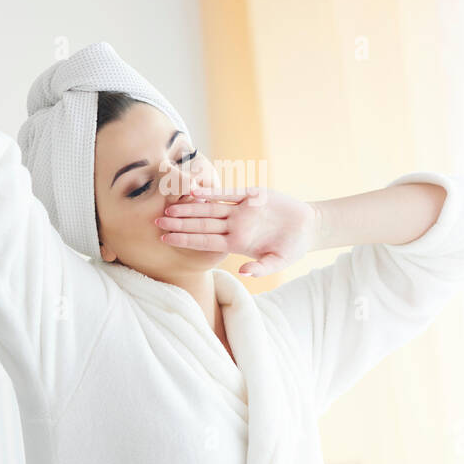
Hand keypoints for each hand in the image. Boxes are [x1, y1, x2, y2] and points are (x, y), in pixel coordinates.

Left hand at [155, 184, 318, 277]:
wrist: (308, 227)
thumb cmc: (292, 248)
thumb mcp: (277, 262)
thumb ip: (260, 268)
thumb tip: (242, 272)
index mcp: (236, 243)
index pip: (204, 241)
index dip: (184, 239)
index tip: (165, 238)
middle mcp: (234, 226)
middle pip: (201, 224)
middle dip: (179, 223)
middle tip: (155, 221)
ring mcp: (241, 210)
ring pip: (210, 208)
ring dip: (189, 208)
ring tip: (168, 207)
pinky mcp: (252, 195)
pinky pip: (229, 192)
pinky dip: (213, 191)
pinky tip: (195, 190)